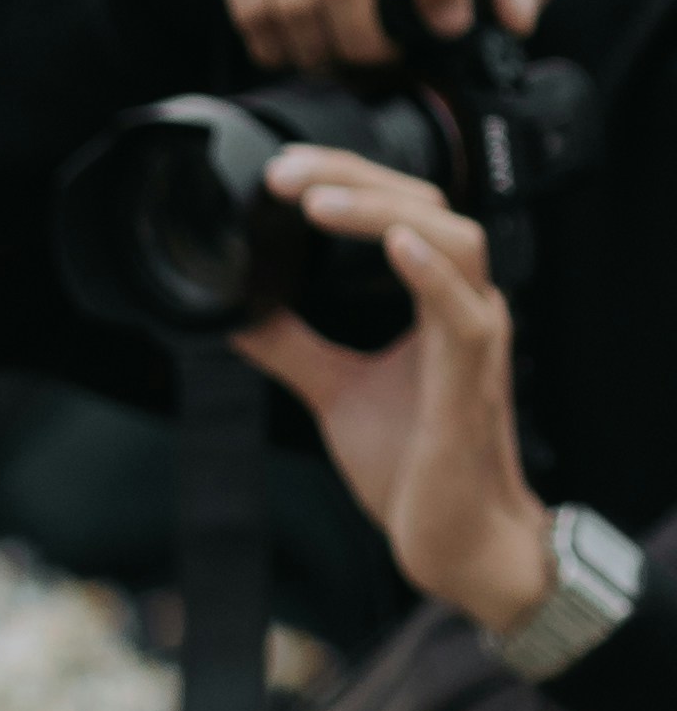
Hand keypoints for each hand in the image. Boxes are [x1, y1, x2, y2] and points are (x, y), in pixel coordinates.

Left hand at [237, 151, 549, 634]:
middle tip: (285, 174)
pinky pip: (461, 312)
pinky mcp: (472, 381)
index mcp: (436, 303)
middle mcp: (464, 308)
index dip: (348, 181)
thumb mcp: (333, 390)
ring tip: (320, 202)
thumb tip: (235, 312)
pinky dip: (430, 273)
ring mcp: (475, 340)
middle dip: (357, 180)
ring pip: (454, 242)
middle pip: (428, 209)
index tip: (281, 174)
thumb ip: (290, 346)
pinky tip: (394, 246)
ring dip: (383, 214)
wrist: (453, 537)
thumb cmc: (413, 465)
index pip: (402, 213)